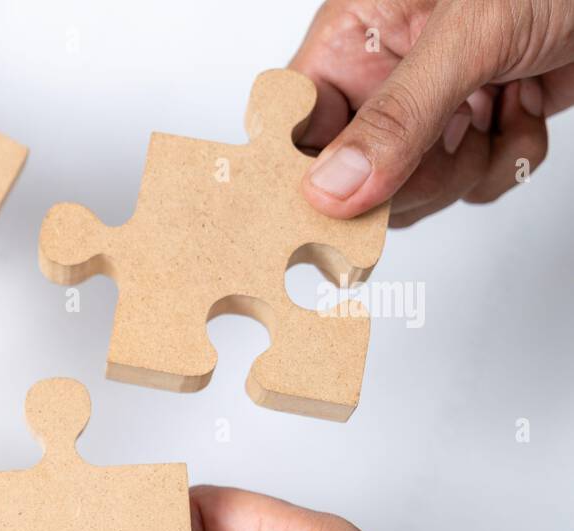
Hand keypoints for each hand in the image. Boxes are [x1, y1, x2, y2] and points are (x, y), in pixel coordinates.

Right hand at [291, 0, 573, 224]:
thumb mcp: (473, 33)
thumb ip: (398, 115)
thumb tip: (330, 190)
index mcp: (352, 33)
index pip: (294, 122)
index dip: (303, 171)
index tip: (327, 209)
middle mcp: (381, 71)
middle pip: (350, 175)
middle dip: (412, 174)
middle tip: (456, 136)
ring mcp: (428, 102)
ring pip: (413, 189)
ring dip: (470, 166)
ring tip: (503, 102)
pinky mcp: (477, 124)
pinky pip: (468, 182)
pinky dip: (508, 157)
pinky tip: (525, 102)